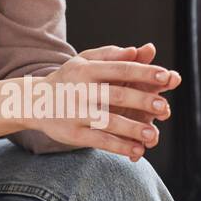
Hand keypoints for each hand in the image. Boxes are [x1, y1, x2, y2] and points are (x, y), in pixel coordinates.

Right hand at [28, 44, 181, 161]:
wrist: (34, 101)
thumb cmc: (68, 79)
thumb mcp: (84, 61)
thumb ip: (112, 55)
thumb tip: (142, 50)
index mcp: (86, 69)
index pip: (120, 68)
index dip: (144, 72)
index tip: (167, 76)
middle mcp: (80, 89)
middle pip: (116, 95)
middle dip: (142, 101)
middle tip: (165, 107)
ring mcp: (75, 112)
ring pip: (108, 121)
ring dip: (132, 128)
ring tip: (152, 135)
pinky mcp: (73, 134)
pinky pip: (99, 141)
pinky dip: (119, 147)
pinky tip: (137, 151)